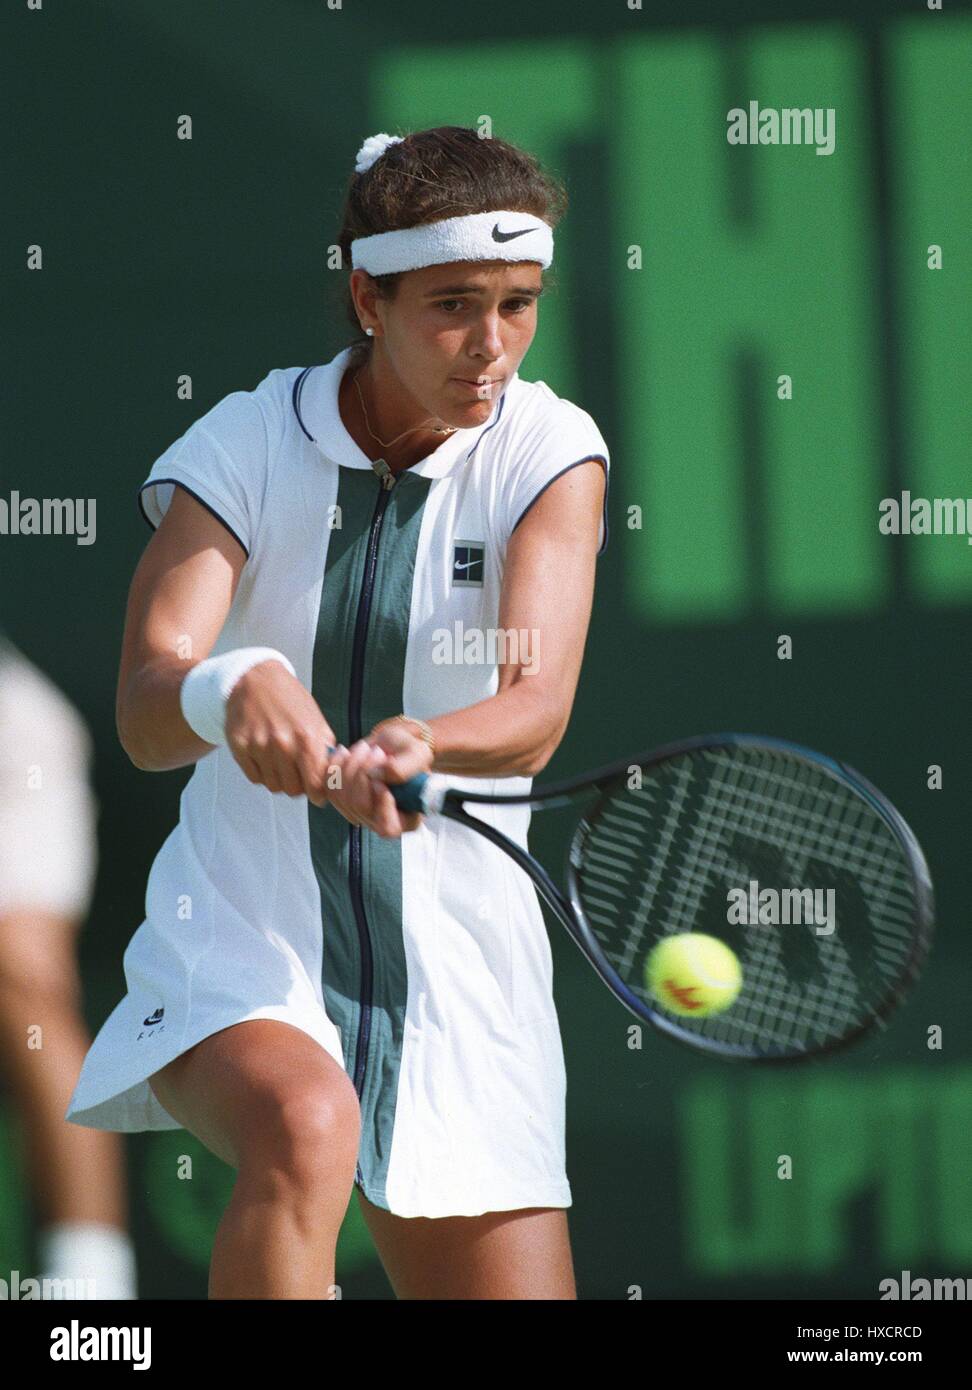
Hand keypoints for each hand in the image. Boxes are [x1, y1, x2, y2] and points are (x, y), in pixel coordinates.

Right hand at [223, 659, 337, 805]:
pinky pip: (254, 778)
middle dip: (298, 786)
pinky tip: (265, 758)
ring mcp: (258, 746)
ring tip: (281, 763)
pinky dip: (262, 773)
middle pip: (292, 790)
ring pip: (273, 786)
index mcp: (307, 738)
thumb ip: (325, 750)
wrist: (255, 679)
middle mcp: (282, 744)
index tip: (317, 794)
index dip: (318, 794)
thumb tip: (333, 779)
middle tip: (297, 774)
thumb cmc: (290, 700)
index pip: (315, 785)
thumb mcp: (316, 720)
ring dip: (279, 780)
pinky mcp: (239, 747)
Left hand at [325, 730, 429, 836]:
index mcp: (406, 818)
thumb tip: (380, 776)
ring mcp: (359, 813)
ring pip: (342, 797)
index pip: (389, 827)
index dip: (382, 806)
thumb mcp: (417, 755)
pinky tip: (344, 752)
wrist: (390, 744)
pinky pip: (328, 788)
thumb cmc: (408, 752)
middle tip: (378, 751)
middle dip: (364, 774)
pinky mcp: (342, 800)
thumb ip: (404, 768)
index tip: (381, 781)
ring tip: (366, 748)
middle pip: (360, 807)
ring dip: (351, 766)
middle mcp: (380, 821)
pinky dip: (334, 766)